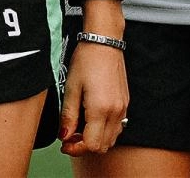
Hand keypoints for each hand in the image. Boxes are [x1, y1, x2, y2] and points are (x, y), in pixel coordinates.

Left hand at [59, 0, 128, 156]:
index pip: (92, 145)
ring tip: (80, 128)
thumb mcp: (71, 88)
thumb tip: (64, 135)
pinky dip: (105, 130)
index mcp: (101, 108)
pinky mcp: (125, 102)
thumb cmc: (87, 59)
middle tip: (70, 136)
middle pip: (103, 145)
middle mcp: (116, 111)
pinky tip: (93, 120)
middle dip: (85, 146)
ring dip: (96, 139)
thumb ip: (68, 116)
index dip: (76, 148)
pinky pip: (118, 126)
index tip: (65, 142)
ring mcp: (123, 107)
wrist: (104, 41)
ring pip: (112, 138)